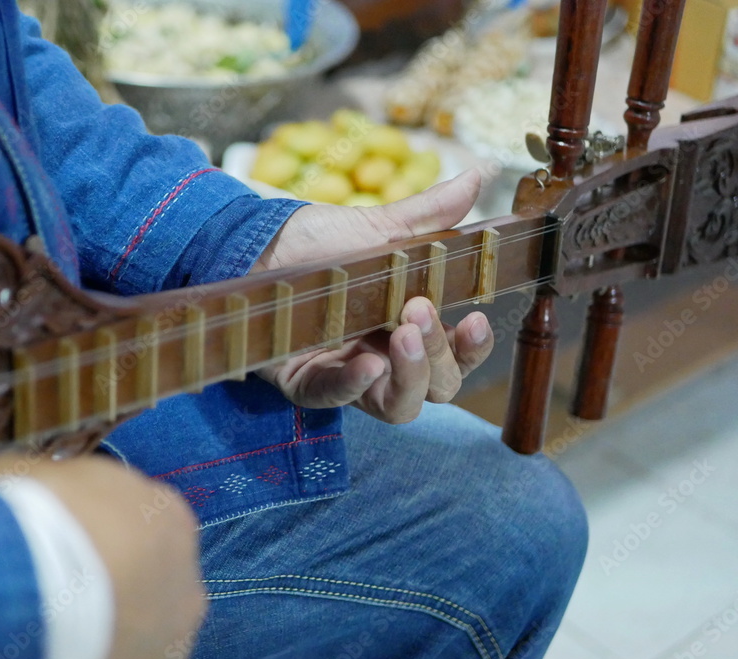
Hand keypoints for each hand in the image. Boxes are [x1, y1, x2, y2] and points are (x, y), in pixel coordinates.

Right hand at [0, 454, 204, 658]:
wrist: (20, 601)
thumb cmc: (27, 522)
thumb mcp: (26, 474)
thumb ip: (47, 484)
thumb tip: (35, 492)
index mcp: (166, 515)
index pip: (136, 518)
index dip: (92, 530)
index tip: (56, 540)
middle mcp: (186, 577)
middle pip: (145, 576)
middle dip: (106, 581)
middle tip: (51, 590)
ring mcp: (172, 640)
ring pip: (138, 632)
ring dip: (105, 631)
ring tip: (49, 634)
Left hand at [254, 170, 493, 422]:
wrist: (256, 243)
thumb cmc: (318, 242)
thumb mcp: (378, 228)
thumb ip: (431, 215)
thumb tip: (481, 173)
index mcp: (407, 328)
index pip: (455, 357)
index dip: (472, 348)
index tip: (477, 320)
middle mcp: (382, 358)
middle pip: (435, 386)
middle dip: (440, 356)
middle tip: (420, 312)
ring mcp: (344, 375)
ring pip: (397, 405)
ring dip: (411, 376)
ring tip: (404, 336)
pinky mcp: (303, 384)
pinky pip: (334, 397)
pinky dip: (354, 384)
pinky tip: (368, 364)